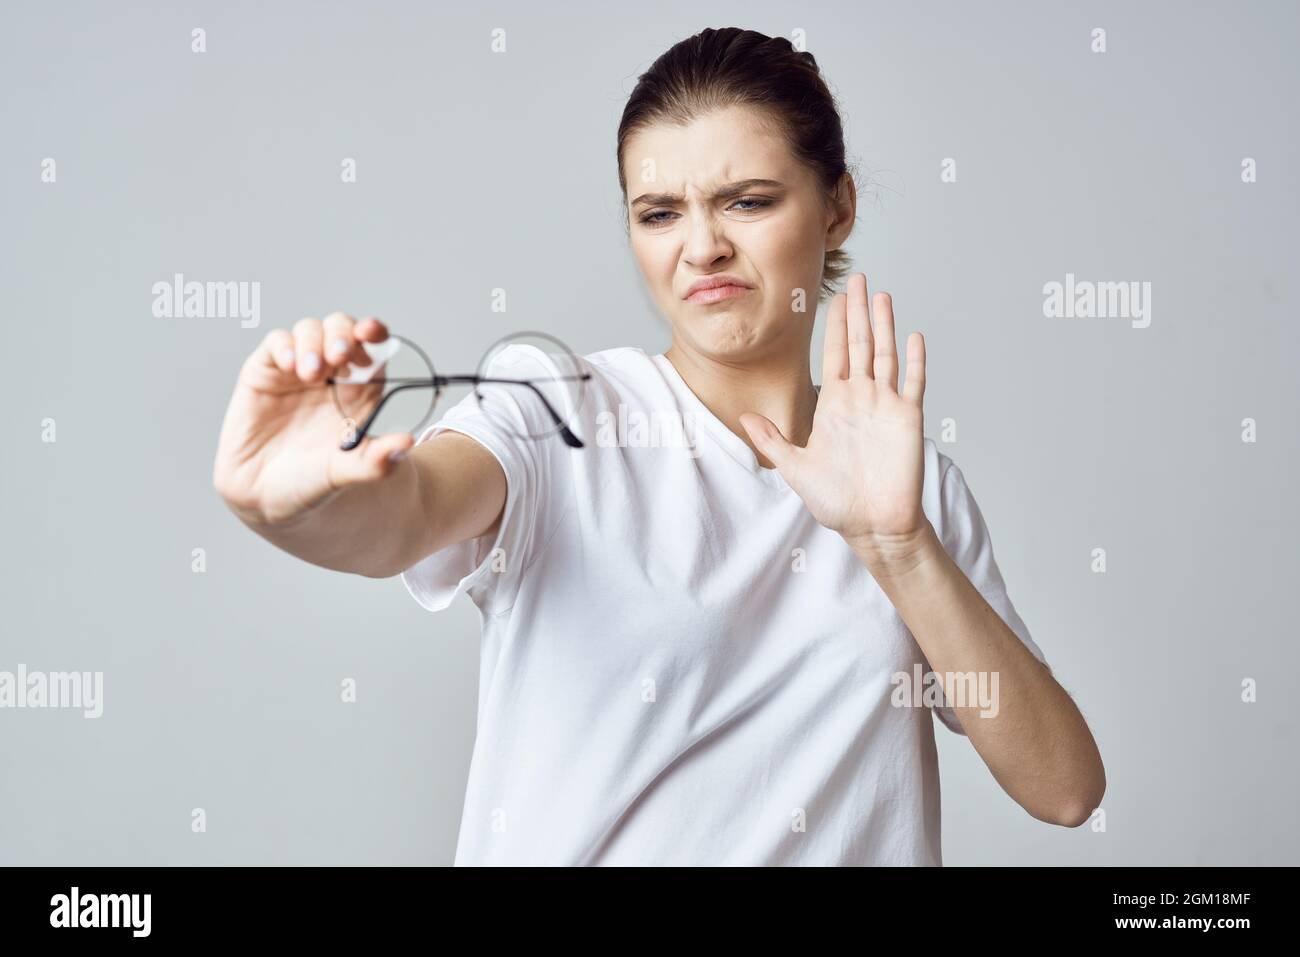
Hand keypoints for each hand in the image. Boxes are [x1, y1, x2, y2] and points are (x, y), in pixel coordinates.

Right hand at [212, 313, 415, 525]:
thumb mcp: (345, 472)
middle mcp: (329, 376)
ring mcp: (297, 371)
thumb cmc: (310, 483)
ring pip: (310, 330)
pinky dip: (285, 346)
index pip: (372, 349)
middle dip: (343, 333)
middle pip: (341, 329)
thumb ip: (375, 461)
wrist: (264, 498)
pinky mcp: (264, 373)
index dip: (374, 333)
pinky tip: (290, 366)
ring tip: (312, 372)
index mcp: (358, 391)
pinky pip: (276, 343)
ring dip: (315, 342)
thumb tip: (407, 443)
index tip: (373, 333)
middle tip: (340, 355)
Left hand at [740, 274, 930, 565]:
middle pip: (861, 344)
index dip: (835, 325)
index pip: (835, 354)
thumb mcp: (794, 467)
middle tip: (859, 278)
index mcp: (834, 404)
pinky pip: (913, 384)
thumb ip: (772, 440)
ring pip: (886, 355)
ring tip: (881, 295)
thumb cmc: (835, 502)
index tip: (832, 298)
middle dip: (858, 312)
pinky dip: (914, 360)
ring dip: (884, 325)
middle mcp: (861, 399)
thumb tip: (745, 416)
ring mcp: (885, 406)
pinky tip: (913, 336)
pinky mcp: (907, 420)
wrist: (871, 525)